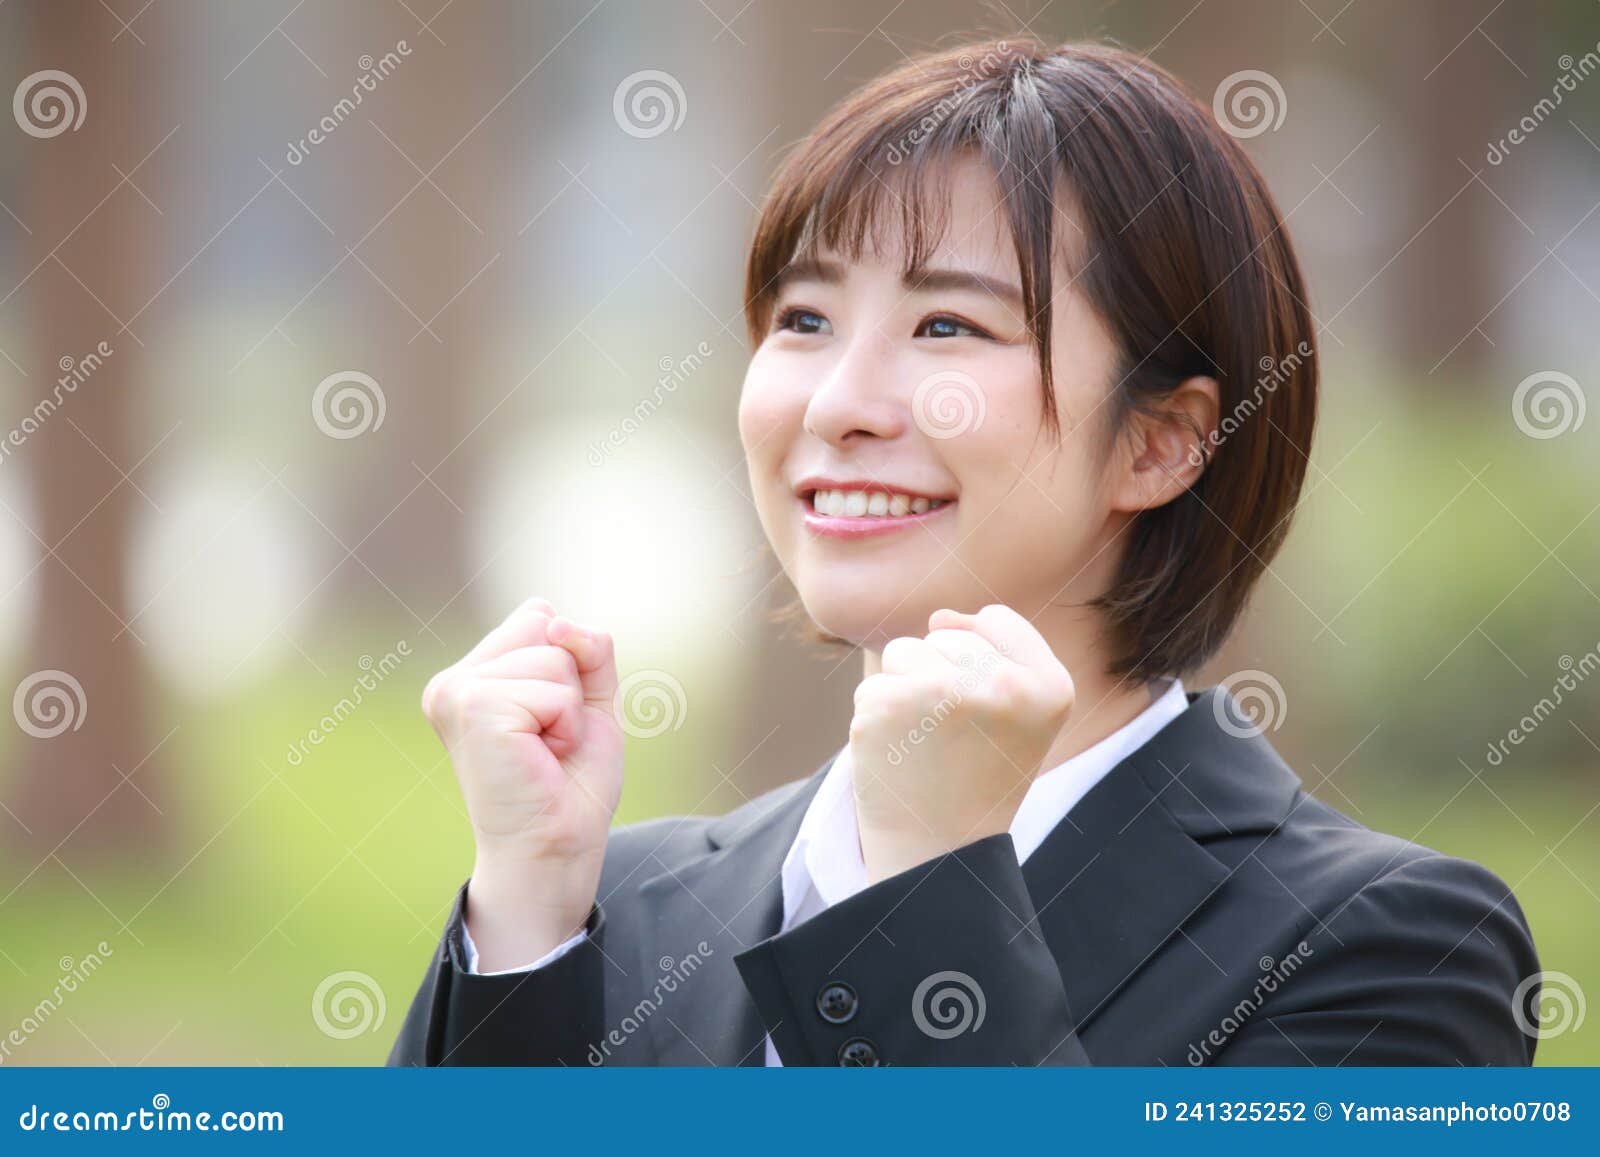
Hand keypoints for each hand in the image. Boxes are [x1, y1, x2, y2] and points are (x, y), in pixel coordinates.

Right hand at [421, 595, 623, 966]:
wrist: (556, 848)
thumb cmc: (569, 783)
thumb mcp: (590, 698)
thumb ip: (587, 648)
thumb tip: (558, 623)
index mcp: (469, 675)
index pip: (539, 617)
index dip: (569, 667)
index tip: (549, 722)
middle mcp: (452, 680)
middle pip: (548, 629)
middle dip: (571, 687)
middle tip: (549, 742)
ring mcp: (457, 692)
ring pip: (555, 657)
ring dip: (570, 710)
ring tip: (545, 752)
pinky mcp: (475, 708)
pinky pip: (556, 689)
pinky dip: (567, 724)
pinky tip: (542, 758)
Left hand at [849, 604, 1074, 882]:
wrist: (938, 853)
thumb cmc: (977, 777)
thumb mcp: (1016, 714)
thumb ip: (994, 651)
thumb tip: (940, 615)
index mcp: (1051, 686)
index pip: (997, 620)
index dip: (979, 662)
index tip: (983, 717)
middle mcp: (1004, 685)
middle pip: (945, 636)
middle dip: (937, 678)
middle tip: (952, 741)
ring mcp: (945, 690)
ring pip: (903, 653)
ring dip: (903, 693)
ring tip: (925, 745)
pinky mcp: (890, 703)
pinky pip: (873, 686)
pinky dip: (876, 719)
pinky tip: (897, 757)